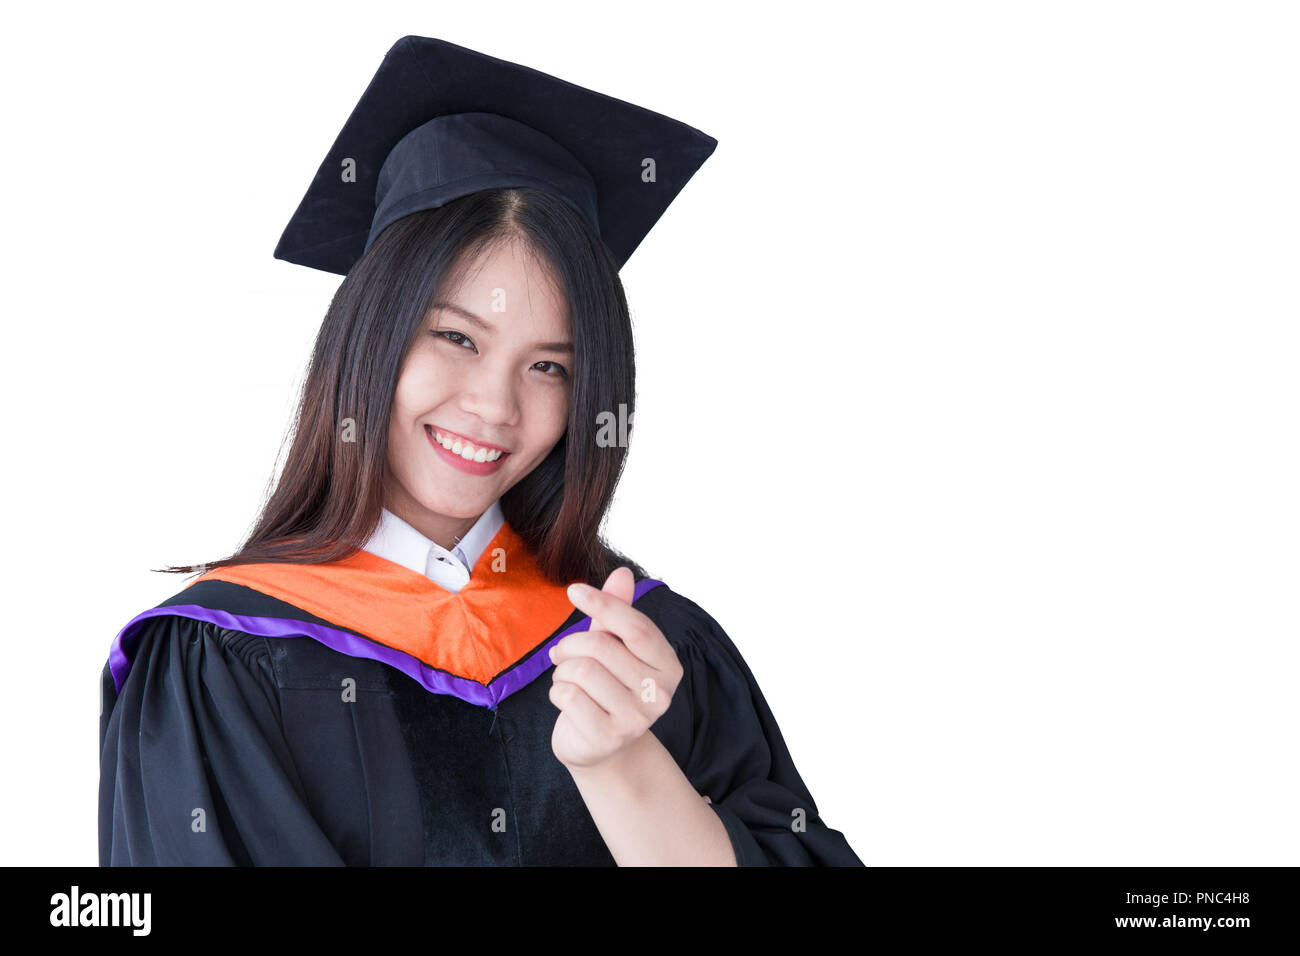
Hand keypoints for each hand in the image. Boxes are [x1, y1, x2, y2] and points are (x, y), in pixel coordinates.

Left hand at [548, 566, 683, 769]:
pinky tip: (565, 701)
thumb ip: (616, 612)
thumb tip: (622, 572)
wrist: (599, 745)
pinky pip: (569, 697)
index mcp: (668, 664)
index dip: (604, 603)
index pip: (636, 626)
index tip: (574, 590)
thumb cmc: (606, 687)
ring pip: (582, 671)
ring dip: (563, 671)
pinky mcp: (610, 737)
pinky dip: (557, 693)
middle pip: (602, 648)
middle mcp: (660, 693)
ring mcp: (638, 719)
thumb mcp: (612, 645)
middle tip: (560, 653)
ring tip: (567, 680)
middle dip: (570, 645)